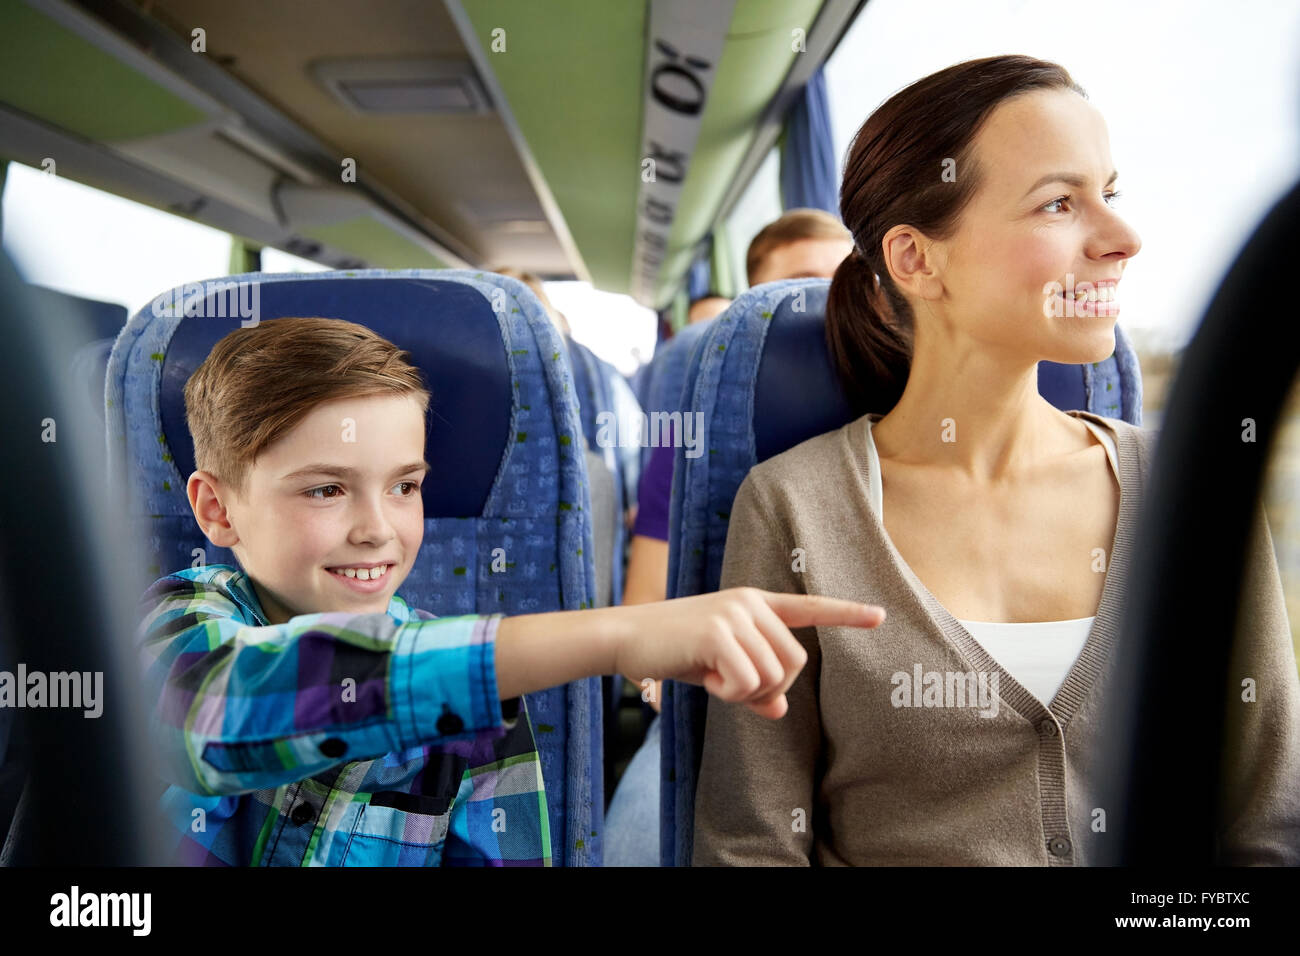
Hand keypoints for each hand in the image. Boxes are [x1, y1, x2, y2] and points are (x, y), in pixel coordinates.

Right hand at [613, 587, 884, 719]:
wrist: (626, 636)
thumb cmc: (673, 652)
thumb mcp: (717, 669)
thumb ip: (752, 685)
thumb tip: (779, 710)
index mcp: (755, 604)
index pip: (809, 607)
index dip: (845, 614)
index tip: (879, 616)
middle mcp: (750, 603)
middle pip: (794, 663)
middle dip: (769, 688)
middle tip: (732, 689)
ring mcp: (735, 614)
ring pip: (772, 676)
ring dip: (744, 693)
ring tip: (713, 679)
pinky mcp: (718, 631)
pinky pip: (747, 681)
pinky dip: (730, 693)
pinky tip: (707, 681)